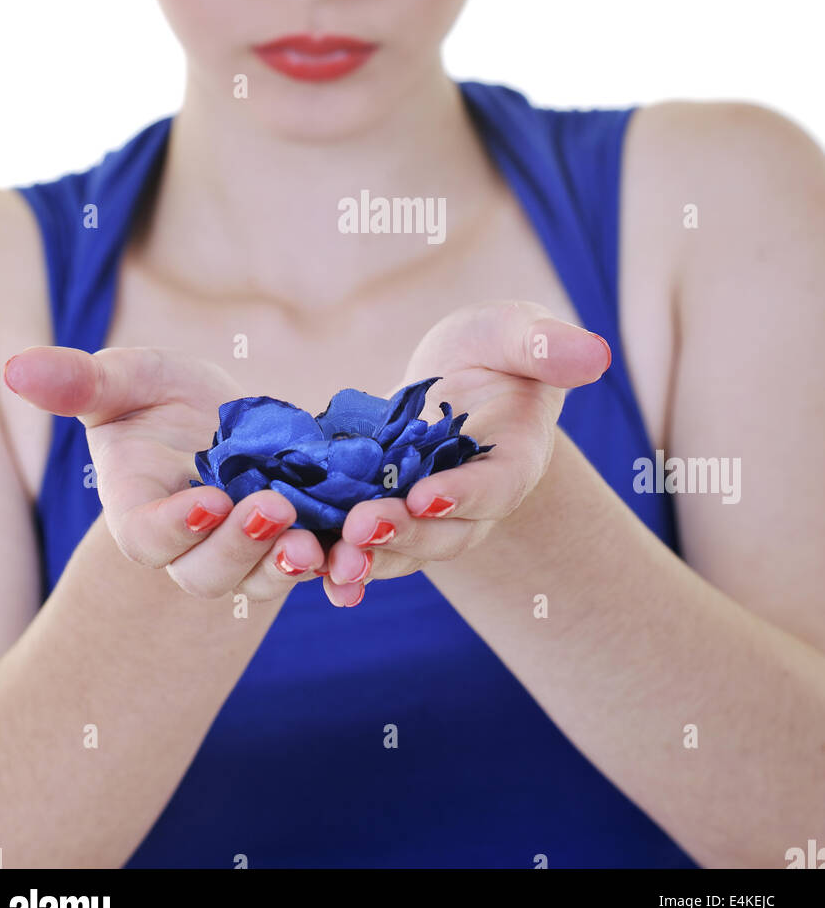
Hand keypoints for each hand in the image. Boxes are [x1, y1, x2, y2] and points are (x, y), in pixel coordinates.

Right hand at [3, 346, 327, 602]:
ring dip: (289, 567)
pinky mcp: (300, 544)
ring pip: (263, 580)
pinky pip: (318, 571)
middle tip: (275, 508)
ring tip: (316, 543)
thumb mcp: (127, 380)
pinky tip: (355, 563)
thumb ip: (81, 382)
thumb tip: (18, 366)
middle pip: (208, 574)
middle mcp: (195, 546)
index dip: (175, 526)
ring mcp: (249, 553)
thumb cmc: (162, 398)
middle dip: (240, 548)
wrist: (227, 419)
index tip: (207, 500)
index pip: (150, 538)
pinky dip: (337, 573)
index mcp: (143, 513)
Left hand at [320, 301, 611, 603]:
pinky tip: (313, 574)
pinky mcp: (385, 512)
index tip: (424, 498)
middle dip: (405, 536)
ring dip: (369, 561)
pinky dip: (342, 563)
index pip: (496, 486)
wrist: (462, 375)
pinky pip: (366, 547)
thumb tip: (594, 352)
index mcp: (515, 459)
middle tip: (362, 529)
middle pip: (446, 533)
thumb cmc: (499, 349)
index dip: (463, 495)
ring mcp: (428, 514)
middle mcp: (474, 501)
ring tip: (333, 564)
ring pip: (404, 551)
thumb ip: (546, 345)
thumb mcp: (517, 333)